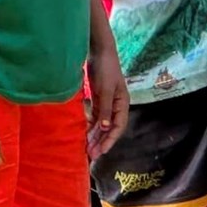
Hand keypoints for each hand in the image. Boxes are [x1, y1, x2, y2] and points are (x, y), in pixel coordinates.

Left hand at [86, 43, 129, 158]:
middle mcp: (116, 105)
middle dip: (101, 141)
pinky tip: (84, 133)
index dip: (110, 140)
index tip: (101, 152)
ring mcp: (107, 102)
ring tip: (86, 148)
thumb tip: (105, 128)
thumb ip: (105, 108)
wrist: (99, 52)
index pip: (118, 126)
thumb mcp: (106, 89)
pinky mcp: (98, 98)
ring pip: (102, 124)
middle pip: (110, 128)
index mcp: (122, 103)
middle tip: (91, 155)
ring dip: (95, 136)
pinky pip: (95, 117)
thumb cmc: (105, 69)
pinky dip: (90, 126)